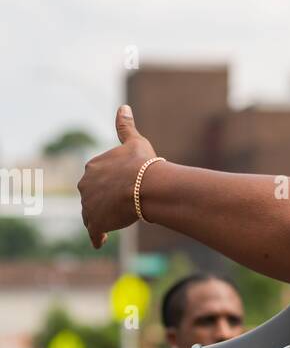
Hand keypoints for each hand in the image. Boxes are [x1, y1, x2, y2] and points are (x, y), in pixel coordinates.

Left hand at [77, 106, 157, 247]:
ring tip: (116, 222)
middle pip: (92, 197)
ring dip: (102, 218)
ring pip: (92, 214)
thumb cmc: (143, 164)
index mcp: (92, 166)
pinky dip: (97, 237)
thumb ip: (125, 126)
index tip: (122, 188)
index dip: (110, 184)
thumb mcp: (134, 142)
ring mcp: (89, 205)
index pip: (97, 178)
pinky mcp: (95, 223)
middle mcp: (85, 185)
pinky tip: (102, 240)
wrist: (146, 187)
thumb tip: (123, 107)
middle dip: (103, 201)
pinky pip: (94, 233)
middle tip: (121, 205)